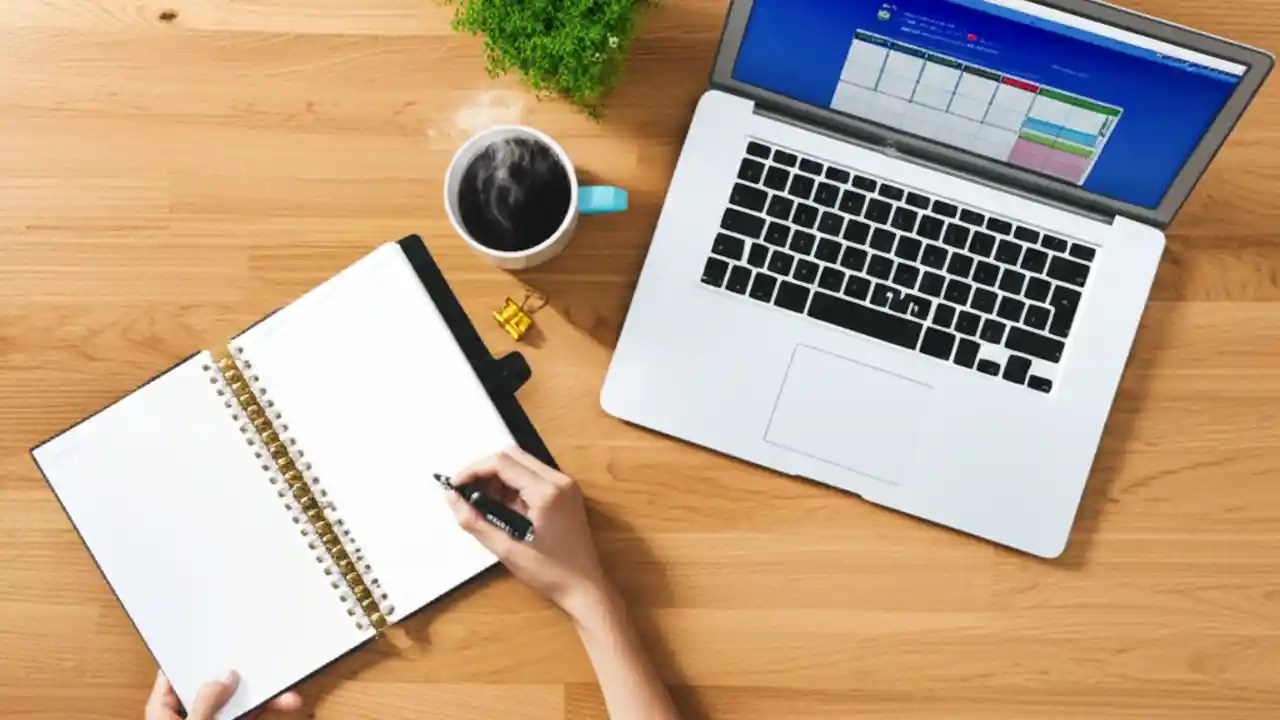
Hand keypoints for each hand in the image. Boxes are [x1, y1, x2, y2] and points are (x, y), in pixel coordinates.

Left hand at [145, 670, 300, 719]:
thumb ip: (207, 704)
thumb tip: (224, 676)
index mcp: (163, 716)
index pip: (169, 679)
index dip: (185, 656)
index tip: (205, 635)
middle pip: (212, 688)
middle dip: (241, 676)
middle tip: (260, 660)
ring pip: (238, 707)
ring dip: (264, 697)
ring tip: (287, 692)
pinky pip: (250, 719)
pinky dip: (268, 711)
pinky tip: (285, 705)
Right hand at [446, 447, 609, 618]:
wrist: (585, 586)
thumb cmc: (550, 573)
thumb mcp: (507, 550)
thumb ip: (476, 522)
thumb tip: (452, 498)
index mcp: (547, 492)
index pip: (502, 463)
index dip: (473, 470)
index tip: (455, 486)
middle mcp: (559, 480)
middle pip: (513, 456)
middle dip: (485, 471)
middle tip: (468, 494)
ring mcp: (566, 484)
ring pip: (523, 464)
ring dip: (499, 478)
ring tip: (484, 505)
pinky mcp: (567, 492)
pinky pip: (534, 476)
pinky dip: (514, 485)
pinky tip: (504, 508)